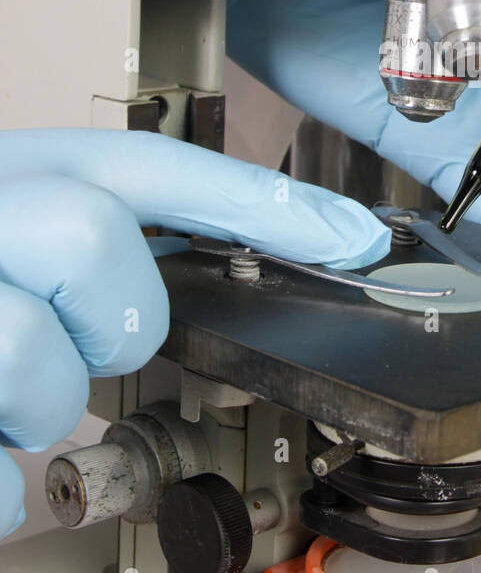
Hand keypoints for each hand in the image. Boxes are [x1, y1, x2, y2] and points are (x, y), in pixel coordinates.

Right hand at [0, 128, 389, 538]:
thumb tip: (149, 277)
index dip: (263, 201)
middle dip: (106, 320)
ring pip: (36, 370)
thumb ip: (62, 232)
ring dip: (24, 408)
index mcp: (0, 172)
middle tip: (59, 339)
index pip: (150, 164)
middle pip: (97, 250)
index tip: (354, 238)